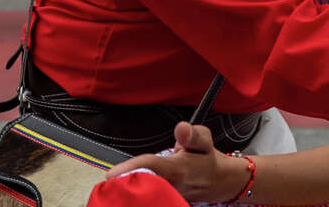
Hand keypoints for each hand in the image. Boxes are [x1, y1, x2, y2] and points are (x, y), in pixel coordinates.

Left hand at [104, 122, 247, 202]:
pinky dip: (136, 193)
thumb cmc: (206, 158)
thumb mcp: (204, 138)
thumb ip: (191, 133)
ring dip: (128, 189)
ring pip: (144, 194)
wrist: (220, 182)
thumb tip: (181, 129)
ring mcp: (170, 197)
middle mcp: (172, 187)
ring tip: (113, 186)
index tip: (110, 174)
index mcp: (179, 170)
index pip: (151, 167)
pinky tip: (127, 189)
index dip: (130, 169)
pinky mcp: (167, 202)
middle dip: (123, 184)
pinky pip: (148, 198)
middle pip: (142, 185)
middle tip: (108, 181)